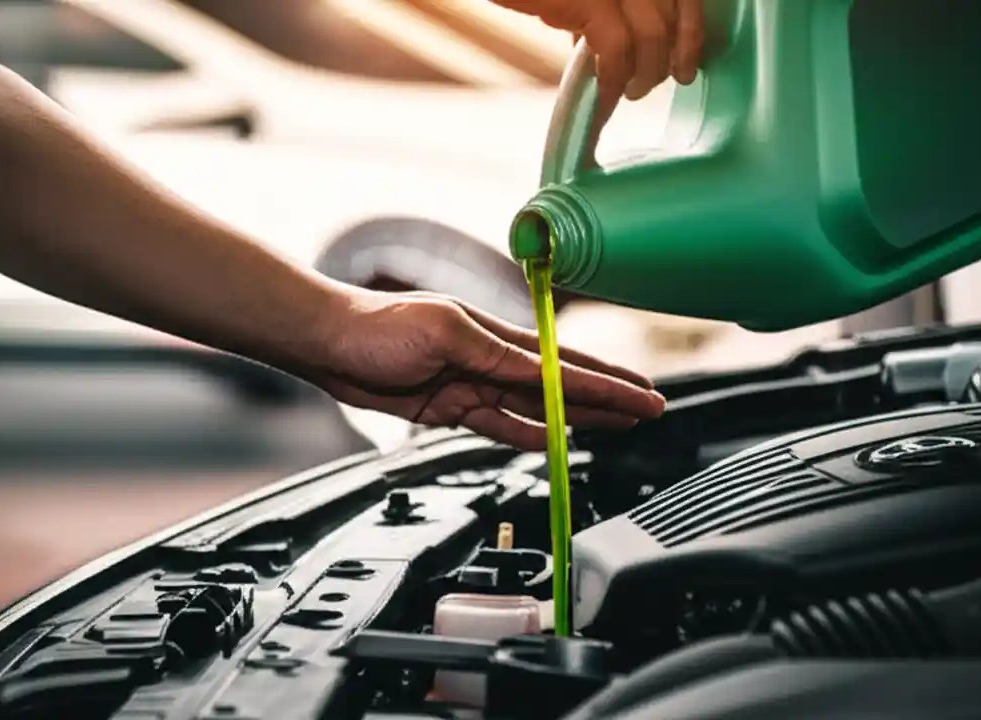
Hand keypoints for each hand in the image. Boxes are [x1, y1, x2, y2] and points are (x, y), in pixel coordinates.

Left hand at [310, 288, 664, 450]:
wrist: (330, 343)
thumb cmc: (379, 326)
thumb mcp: (445, 333)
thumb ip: (496, 356)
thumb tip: (544, 372)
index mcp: (496, 335)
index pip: (565, 366)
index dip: (608, 384)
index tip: (644, 396)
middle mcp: (492, 360)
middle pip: (563, 387)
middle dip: (609, 400)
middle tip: (650, 412)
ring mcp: (473, 384)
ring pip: (540, 409)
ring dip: (580, 419)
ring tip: (618, 426)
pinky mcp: (451, 406)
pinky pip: (502, 425)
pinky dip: (531, 434)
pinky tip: (555, 441)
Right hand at [492, 0, 703, 102]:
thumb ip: (608, 12)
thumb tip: (624, 52)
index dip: (691, 34)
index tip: (686, 68)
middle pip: (672, 17)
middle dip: (666, 60)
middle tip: (645, 88)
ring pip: (652, 35)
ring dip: (644, 73)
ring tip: (627, 92)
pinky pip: (617, 48)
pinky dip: (612, 80)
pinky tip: (604, 96)